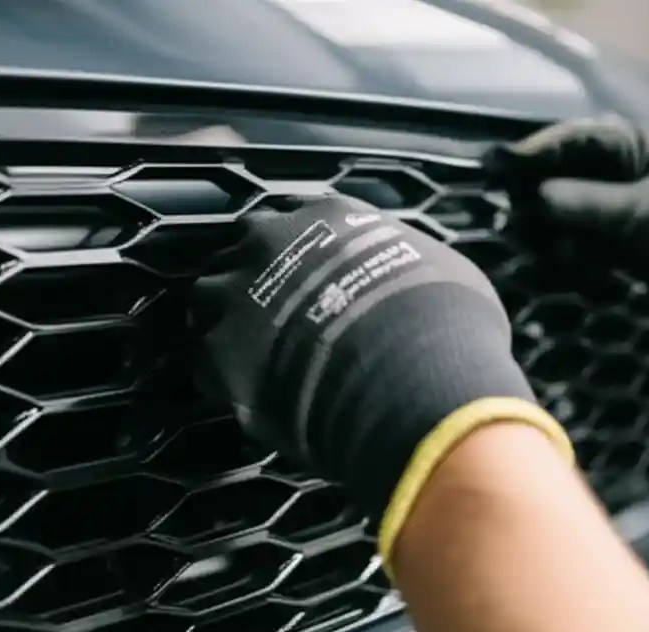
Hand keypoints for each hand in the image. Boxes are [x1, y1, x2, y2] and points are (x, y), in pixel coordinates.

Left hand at [192, 195, 571, 565]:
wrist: (410, 374)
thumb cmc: (441, 322)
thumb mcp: (442, 270)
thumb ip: (408, 266)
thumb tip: (422, 284)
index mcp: (324, 214)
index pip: (292, 218)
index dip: (296, 251)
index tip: (305, 275)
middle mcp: (270, 240)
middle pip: (239, 251)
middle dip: (251, 281)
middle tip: (275, 319)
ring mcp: (236, 293)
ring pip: (208, 301)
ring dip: (226, 326)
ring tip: (258, 361)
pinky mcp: (219, 352)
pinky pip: (207, 366)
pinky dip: (227, 383)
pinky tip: (257, 400)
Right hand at [484, 117, 648, 335]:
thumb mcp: (639, 217)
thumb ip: (585, 204)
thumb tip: (535, 196)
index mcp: (635, 147)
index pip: (574, 139)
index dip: (535, 150)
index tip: (500, 165)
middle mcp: (621, 169)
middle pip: (563, 170)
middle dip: (536, 189)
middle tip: (503, 205)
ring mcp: (617, 203)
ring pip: (565, 205)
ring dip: (546, 223)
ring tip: (524, 237)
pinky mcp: (615, 235)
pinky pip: (576, 234)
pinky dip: (561, 245)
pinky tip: (548, 256)